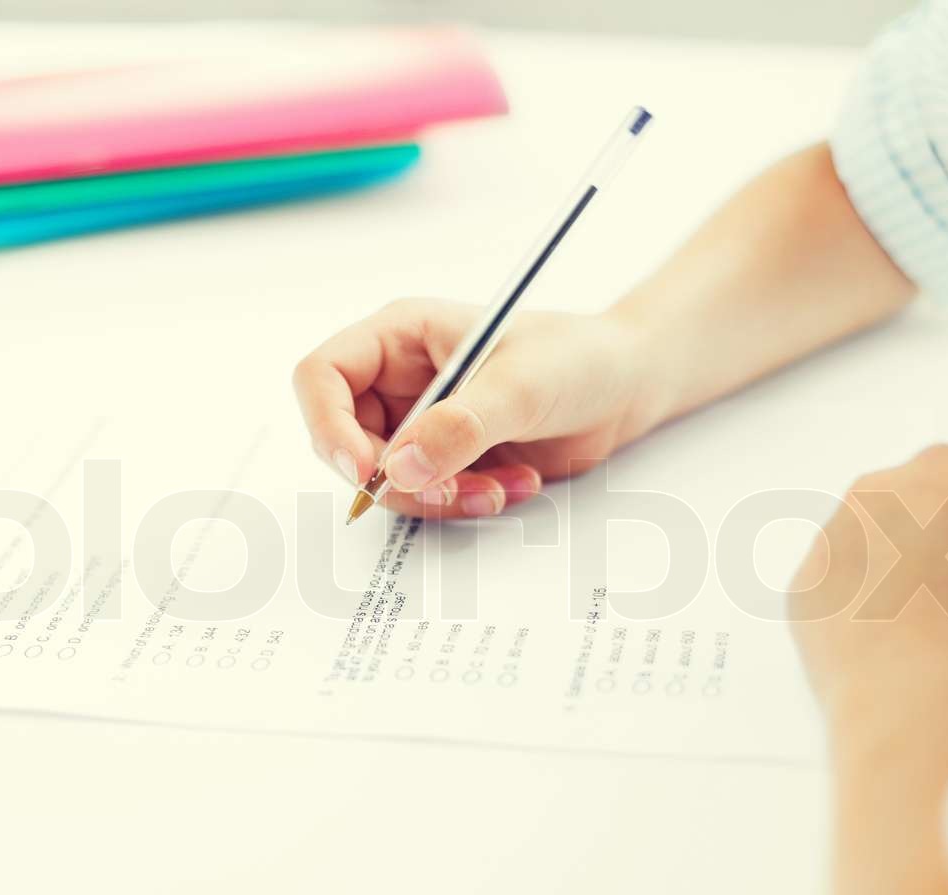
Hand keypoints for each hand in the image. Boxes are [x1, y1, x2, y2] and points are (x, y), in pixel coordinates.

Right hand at [292, 298, 665, 518]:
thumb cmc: (577, 358)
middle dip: (400, 479)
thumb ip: (461, 425)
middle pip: (347, 443)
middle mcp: (399, 381)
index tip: (366, 469)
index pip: (322, 377)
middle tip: (456, 489)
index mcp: (399, 337)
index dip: (328, 426)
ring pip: (388, 482)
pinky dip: (466, 504)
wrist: (625, 387)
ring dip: (442, 498)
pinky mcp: (446, 461)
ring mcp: (419, 424)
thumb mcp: (522, 385)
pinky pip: (428, 499)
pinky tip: (514, 484)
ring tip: (502, 485)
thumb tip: (400, 468)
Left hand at [790, 443, 947, 776]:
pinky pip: (829, 588)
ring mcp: (831, 534)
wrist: (920, 698)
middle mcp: (880, 488)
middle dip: (920, 538)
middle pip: (903, 503)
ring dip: (880, 573)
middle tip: (947, 595)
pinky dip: (847, 610)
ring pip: (860, 544)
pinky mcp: (801, 582)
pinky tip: (877, 649)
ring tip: (913, 632)